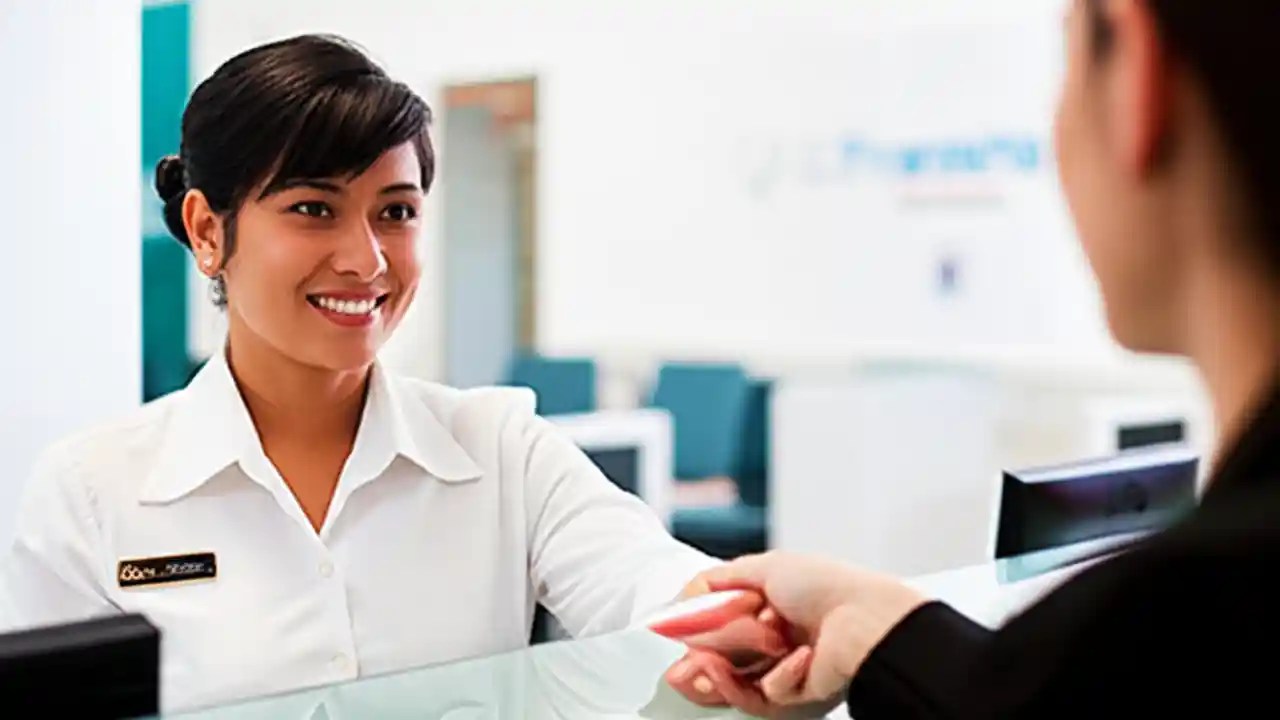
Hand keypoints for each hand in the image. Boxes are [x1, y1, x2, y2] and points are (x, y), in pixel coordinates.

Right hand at [664, 552, 928, 716]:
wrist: (867, 620)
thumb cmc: (826, 586)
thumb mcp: (765, 567)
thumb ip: (721, 580)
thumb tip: (687, 593)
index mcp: (771, 608)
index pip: (721, 628)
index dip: (697, 637)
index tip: (676, 639)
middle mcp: (777, 640)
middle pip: (724, 663)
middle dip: (700, 668)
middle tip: (681, 671)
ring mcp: (787, 669)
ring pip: (739, 686)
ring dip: (721, 679)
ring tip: (711, 668)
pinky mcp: (800, 696)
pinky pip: (769, 696)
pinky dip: (778, 677)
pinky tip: (796, 658)